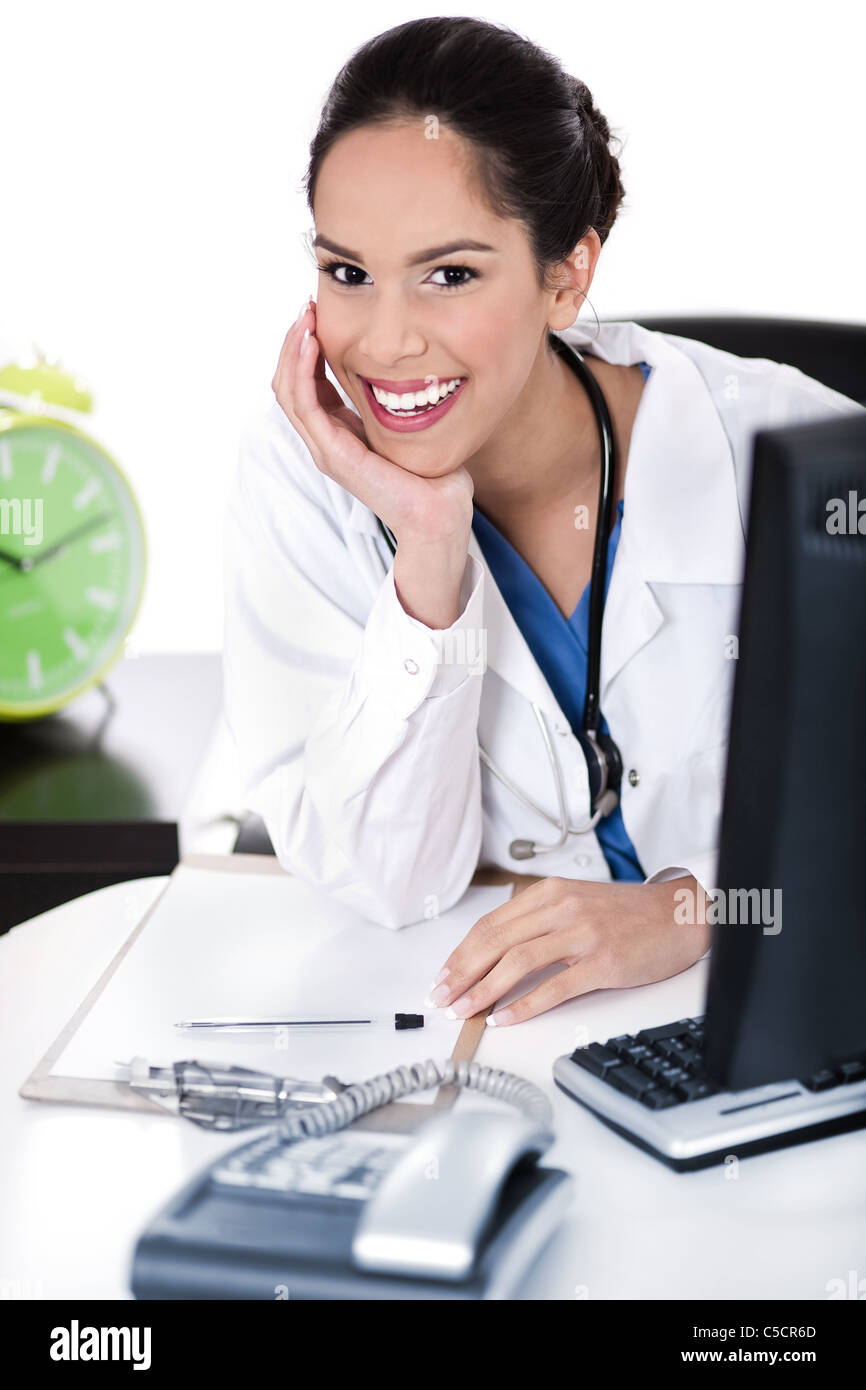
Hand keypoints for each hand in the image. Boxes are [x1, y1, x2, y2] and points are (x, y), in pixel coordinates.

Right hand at [270, 301, 473, 546]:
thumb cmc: (430, 471)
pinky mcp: (334, 455)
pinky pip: (305, 405)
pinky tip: (312, 344)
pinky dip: (302, 371)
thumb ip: (390, 398)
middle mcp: (324, 440)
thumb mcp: (403, 422)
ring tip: (305, 318)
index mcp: (337, 431)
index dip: (304, 348)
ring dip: (293, 350)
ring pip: (288, 392)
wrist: (439, 509)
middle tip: (306, 308)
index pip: (303, 383)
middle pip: (287, 384)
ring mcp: (325, 449)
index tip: (317, 313)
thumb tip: (397, 364)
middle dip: (293, 342)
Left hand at [426, 875, 711, 1025]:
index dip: (462, 953)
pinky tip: (505, 1017)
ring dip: (484, 989)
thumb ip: (540, 920)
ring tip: (464, 1010)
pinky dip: (524, 1005)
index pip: (492, 924)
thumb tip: (496, 952)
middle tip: (442, 997)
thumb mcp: (577, 902)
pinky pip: (554, 986)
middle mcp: (562, 908)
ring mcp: (583, 934)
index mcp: (550, 892)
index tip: (443, 975)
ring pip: (518, 962)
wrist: (680, 915)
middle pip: (496, 941)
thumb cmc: (629, 914)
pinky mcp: (603, 961)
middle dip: (462, 973)